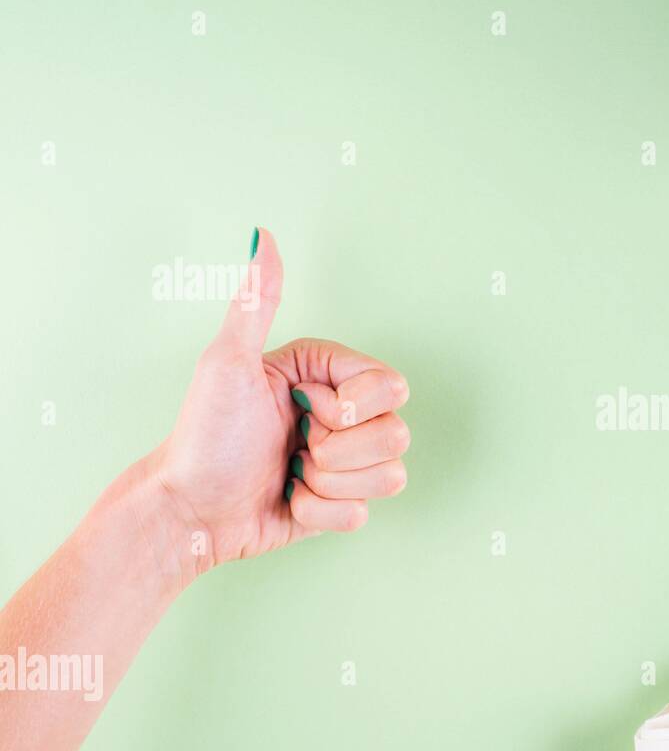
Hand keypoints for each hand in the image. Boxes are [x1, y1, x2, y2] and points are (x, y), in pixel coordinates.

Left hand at [152, 228, 409, 577]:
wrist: (190, 509)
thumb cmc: (203, 435)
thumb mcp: (227, 362)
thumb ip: (257, 300)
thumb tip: (263, 235)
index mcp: (328, 376)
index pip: (392, 386)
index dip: (349, 406)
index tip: (301, 406)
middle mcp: (345, 416)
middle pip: (397, 433)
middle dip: (337, 450)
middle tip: (294, 443)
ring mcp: (347, 462)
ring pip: (390, 477)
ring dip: (329, 483)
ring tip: (291, 472)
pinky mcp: (342, 504)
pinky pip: (363, 515)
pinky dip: (319, 513)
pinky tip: (290, 499)